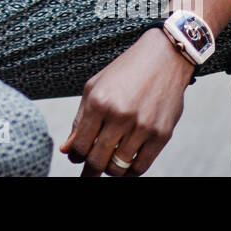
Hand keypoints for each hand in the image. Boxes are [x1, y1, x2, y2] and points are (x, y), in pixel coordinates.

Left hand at [61, 27, 193, 176]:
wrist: (163, 58)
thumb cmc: (125, 73)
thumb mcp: (94, 88)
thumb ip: (80, 121)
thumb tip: (67, 151)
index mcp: (98, 102)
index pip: (80, 146)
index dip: (75, 156)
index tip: (76, 157)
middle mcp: (119, 116)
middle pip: (97, 161)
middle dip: (90, 168)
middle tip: (90, 167)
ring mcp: (142, 126)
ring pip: (118, 167)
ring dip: (110, 169)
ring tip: (109, 162)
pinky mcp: (161, 134)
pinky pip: (141, 167)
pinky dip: (130, 172)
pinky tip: (125, 164)